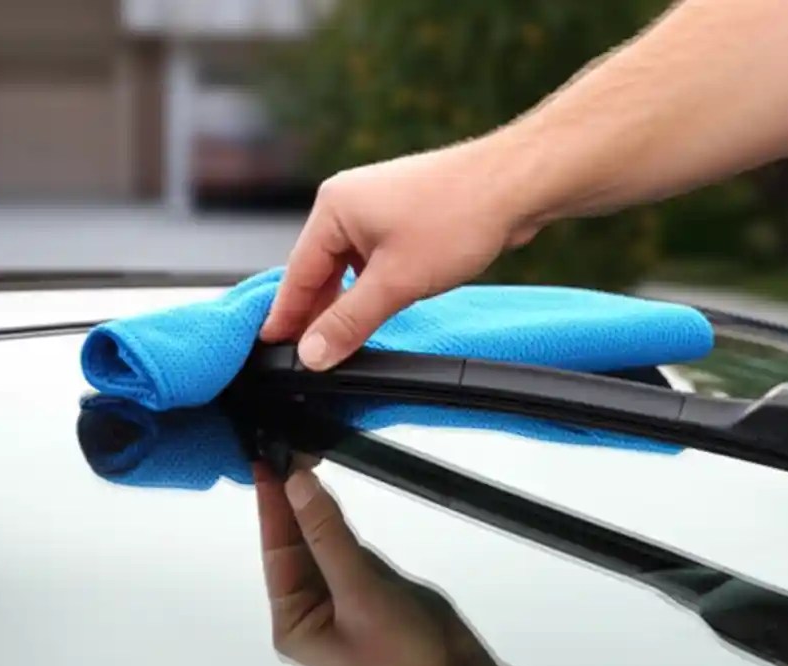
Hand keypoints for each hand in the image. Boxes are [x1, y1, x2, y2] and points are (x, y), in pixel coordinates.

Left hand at [254, 461, 539, 665]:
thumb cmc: (405, 658)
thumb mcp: (362, 592)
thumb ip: (329, 535)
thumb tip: (296, 484)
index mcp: (294, 623)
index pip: (276, 551)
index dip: (270, 505)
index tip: (265, 460)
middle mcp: (311, 612)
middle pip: (296, 545)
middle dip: (293, 501)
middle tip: (292, 449)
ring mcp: (343, 601)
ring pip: (322, 543)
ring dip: (317, 508)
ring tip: (306, 459)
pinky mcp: (374, 592)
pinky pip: (349, 549)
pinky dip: (342, 523)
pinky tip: (333, 496)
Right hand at [260, 141, 539, 370]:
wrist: (515, 186)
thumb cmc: (458, 215)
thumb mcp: (396, 282)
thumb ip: (349, 321)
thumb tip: (313, 353)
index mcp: (334, 207)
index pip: (296, 272)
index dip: (285, 315)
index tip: (272, 347)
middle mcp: (350, 203)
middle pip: (320, 270)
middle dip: (316, 313)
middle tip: (309, 357)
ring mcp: (379, 209)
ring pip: (350, 269)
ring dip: (348, 304)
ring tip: (340, 344)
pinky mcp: (406, 219)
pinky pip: (376, 262)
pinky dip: (371, 289)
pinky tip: (376, 314)